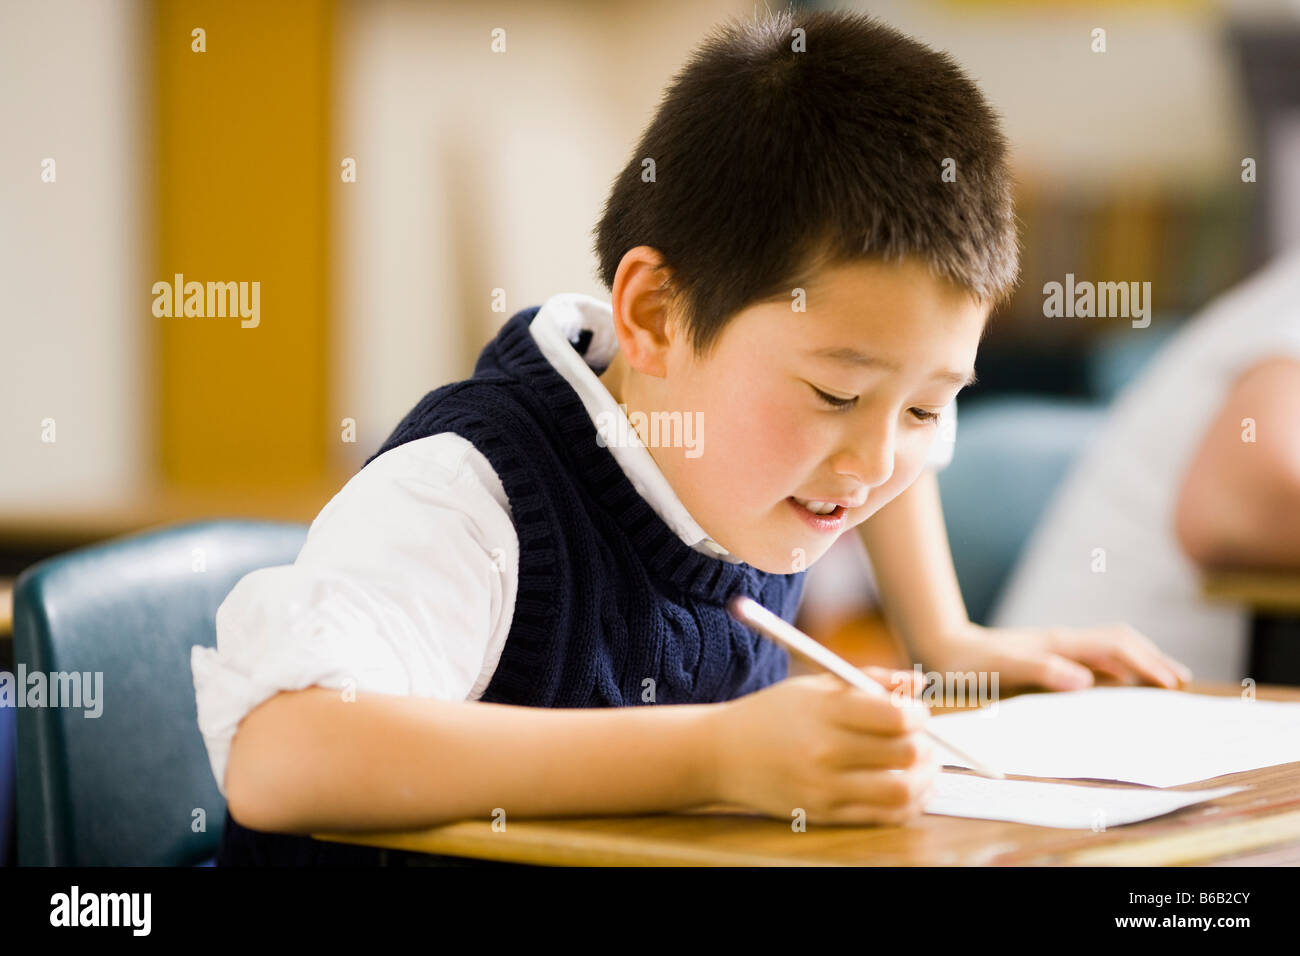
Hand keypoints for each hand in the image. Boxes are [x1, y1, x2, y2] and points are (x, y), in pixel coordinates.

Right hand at [709, 671, 939, 824]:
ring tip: (923, 766)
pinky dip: (907, 804)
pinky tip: (907, 788)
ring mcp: (826, 787)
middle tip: (924, 740)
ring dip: (925, 779)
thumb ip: (870, 680)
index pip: (896, 717)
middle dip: (926, 745)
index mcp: (825, 712)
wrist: (721, 754)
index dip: (918, 714)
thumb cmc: (773, 713)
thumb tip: (919, 684)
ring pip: (902, 791)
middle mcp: (826, 751)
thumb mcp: (815, 684)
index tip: (916, 712)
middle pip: (906, 754)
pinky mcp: (824, 814)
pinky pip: (883, 816)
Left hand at [920, 621, 1193, 692]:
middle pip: (1120, 641)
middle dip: (1152, 658)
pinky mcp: (1048, 656)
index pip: (1116, 648)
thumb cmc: (971, 662)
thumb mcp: (1003, 668)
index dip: (1146, 664)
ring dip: (1138, 661)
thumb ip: (1042, 670)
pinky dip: (1117, 669)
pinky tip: (1119, 684)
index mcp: (1059, 643)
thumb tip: (1085, 680)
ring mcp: (1056, 647)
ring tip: (1162, 680)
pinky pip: (1093, 659)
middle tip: (1180, 681)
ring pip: (1109, 649)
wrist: (943, 646)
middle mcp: (1063, 641)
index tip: (1171, 684)